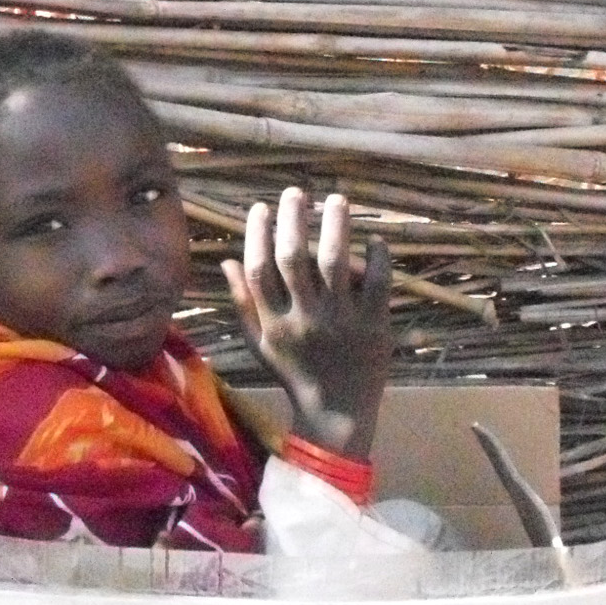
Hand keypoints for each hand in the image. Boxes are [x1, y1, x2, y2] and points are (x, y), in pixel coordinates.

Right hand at [220, 188, 392, 459]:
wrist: (337, 412)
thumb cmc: (295, 373)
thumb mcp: (261, 343)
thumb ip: (244, 303)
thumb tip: (227, 260)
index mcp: (274, 322)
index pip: (260, 269)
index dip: (257, 234)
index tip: (260, 207)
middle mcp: (304, 318)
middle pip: (294, 258)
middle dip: (293, 219)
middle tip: (296, 193)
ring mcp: (341, 321)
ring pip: (335, 263)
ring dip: (335, 226)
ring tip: (336, 199)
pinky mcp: (374, 326)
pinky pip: (378, 284)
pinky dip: (376, 257)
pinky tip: (374, 239)